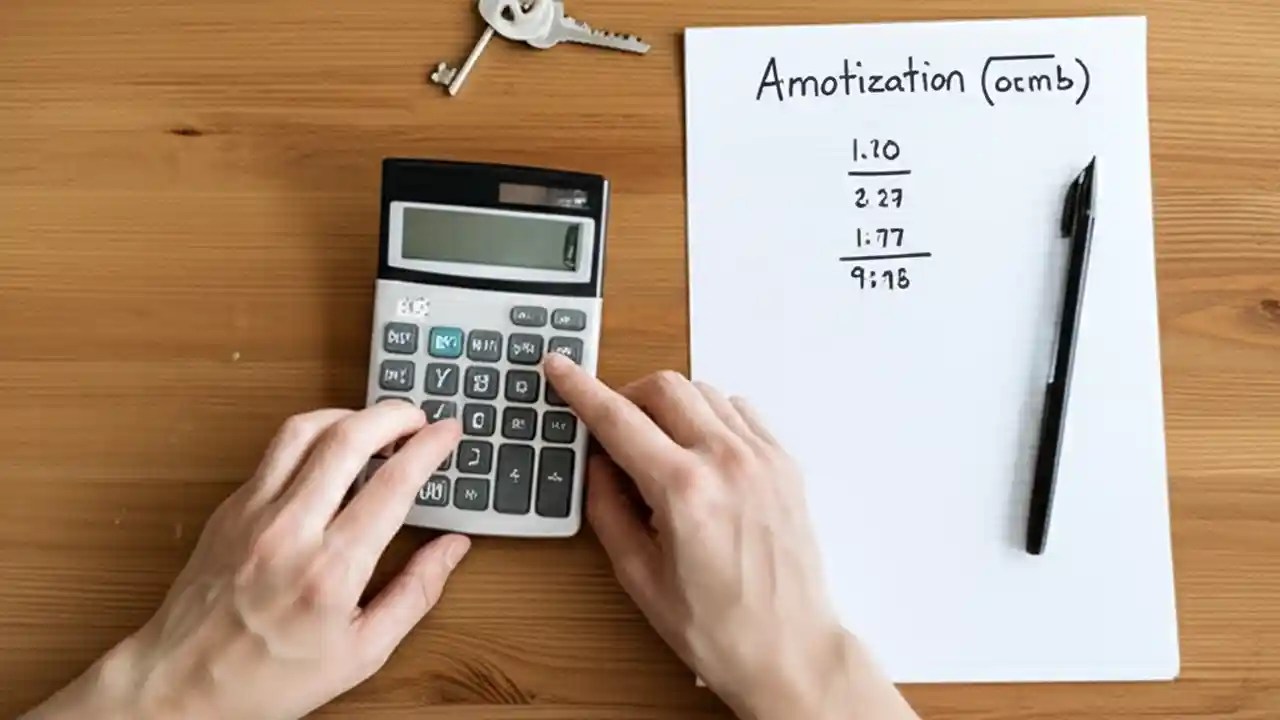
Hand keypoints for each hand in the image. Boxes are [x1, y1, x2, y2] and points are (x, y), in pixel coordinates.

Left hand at [25, 403, 469, 719]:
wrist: (182, 686)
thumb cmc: (269, 679)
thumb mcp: (363, 653)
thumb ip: (416, 593)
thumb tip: (453, 548)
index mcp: (331, 572)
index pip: (392, 485)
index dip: (428, 448)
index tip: (448, 433)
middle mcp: (290, 531)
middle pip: (348, 438)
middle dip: (393, 415)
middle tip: (417, 417)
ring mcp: (253, 513)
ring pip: (304, 430)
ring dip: (348, 415)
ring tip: (374, 425)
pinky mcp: (229, 509)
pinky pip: (275, 452)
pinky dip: (312, 437)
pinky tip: (330, 452)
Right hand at [543, 355, 917, 719]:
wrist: (790, 652)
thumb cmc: (720, 629)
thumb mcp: (639, 576)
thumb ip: (608, 510)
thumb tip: (597, 465)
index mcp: (684, 491)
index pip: (617, 418)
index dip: (580, 388)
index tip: (560, 368)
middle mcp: (727, 462)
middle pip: (664, 387)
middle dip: (627, 395)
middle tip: (612, 426)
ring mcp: (763, 459)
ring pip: (705, 392)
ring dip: (671, 405)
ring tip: (658, 447)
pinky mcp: (785, 465)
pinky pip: (740, 412)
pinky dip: (711, 417)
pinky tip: (700, 452)